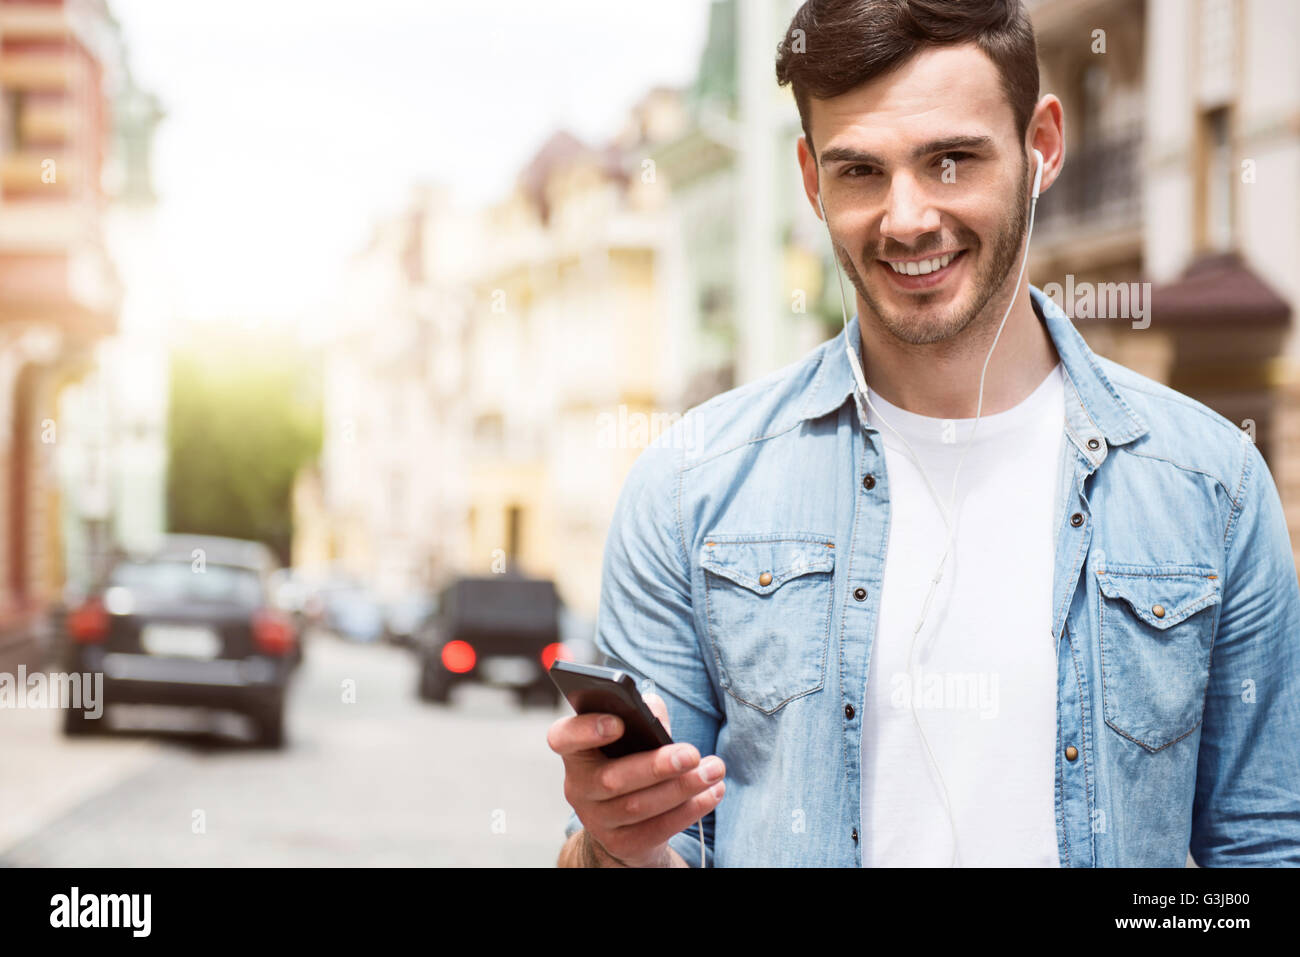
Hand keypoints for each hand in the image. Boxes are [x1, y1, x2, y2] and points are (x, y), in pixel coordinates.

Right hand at [548, 692, 725, 866]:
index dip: (587, 730)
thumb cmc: (631, 760)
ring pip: (638, 806)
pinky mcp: (621, 843)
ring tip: (714, 770)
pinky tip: (711, 793)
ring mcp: (597, 819)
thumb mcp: (633, 735)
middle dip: (656, 766)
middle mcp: (578, 786)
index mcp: (576, 751)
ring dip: (682, 788)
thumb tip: (652, 708)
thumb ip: (641, 716)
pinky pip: (656, 829)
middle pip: (611, 779)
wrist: (626, 818)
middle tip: (692, 754)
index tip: (619, 722)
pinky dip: (688, 810)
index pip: (563, 737)